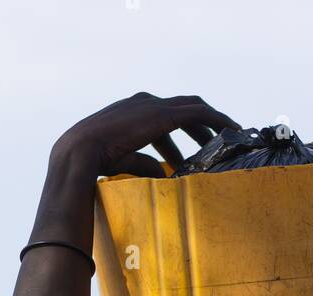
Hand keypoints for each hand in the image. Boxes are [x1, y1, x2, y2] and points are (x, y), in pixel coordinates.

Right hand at [52, 91, 242, 179]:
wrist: (81, 150)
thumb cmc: (94, 160)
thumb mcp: (123, 162)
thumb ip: (143, 164)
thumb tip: (160, 174)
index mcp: (133, 112)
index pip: (166, 116)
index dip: (183, 132)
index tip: (194, 150)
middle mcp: (145, 103)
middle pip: (184, 108)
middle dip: (201, 127)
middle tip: (216, 145)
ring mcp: (155, 106)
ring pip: (195, 107)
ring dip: (213, 123)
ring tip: (227, 142)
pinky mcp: (164, 114)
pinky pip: (200, 114)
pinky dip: (218, 121)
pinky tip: (231, 132)